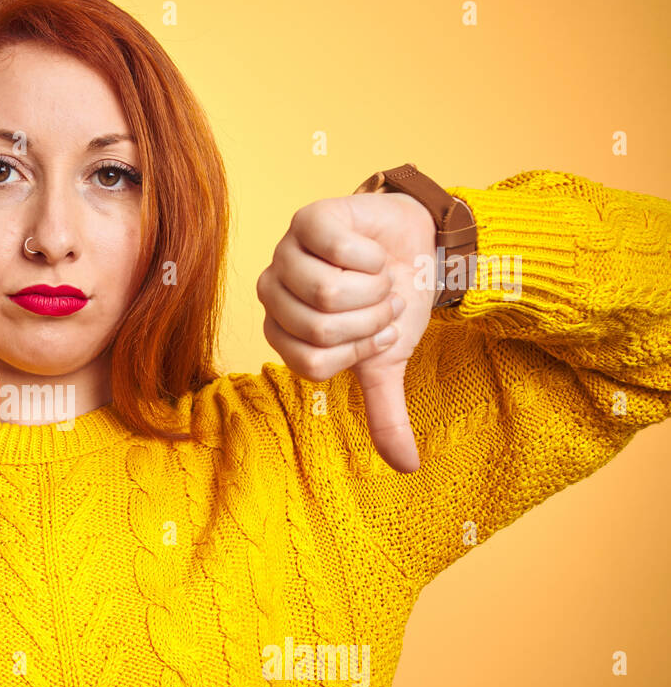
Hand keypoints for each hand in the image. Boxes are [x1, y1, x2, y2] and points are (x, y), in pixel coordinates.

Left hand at [257, 191, 436, 472]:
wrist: (413, 245)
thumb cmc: (390, 301)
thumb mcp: (387, 360)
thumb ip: (384, 410)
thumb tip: (407, 467)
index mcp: (283, 333)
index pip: (313, 363)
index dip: (359, 350)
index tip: (380, 334)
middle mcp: (273, 294)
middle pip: (318, 328)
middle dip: (370, 320)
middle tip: (385, 305)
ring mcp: (285, 254)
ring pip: (325, 291)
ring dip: (372, 288)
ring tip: (381, 280)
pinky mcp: (307, 219)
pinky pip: (336, 248)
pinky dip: (370, 256)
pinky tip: (373, 253)